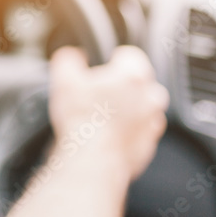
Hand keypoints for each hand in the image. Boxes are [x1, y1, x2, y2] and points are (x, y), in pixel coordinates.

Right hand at [48, 45, 168, 181]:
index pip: (130, 55)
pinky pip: (141, 132)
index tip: (102, 68)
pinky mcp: (149, 144)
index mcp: (132, 75)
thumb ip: (69, 59)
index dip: (112, 59)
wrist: (91, 160)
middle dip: (123, 85)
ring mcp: (152, 122)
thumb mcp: (63, 80)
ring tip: (103, 117)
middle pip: (141, 81)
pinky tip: (107, 135)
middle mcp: (149, 96)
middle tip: (99, 94)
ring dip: (129, 109)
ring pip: (144, 107)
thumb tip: (73, 55)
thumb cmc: (81, 120)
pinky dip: (128, 132)